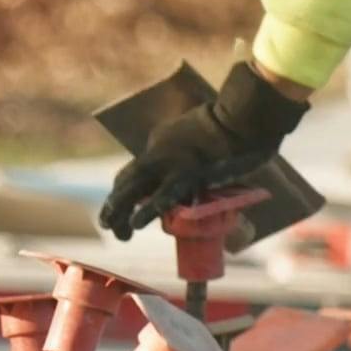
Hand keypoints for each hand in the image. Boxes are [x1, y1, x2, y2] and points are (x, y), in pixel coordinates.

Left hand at [100, 61, 307, 237]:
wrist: (242, 119)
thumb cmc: (228, 127)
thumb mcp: (193, 135)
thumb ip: (183, 153)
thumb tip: (186, 179)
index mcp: (157, 143)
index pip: (132, 172)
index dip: (122, 193)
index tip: (119, 209)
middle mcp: (158, 152)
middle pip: (127, 182)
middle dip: (116, 205)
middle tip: (108, 225)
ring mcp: (171, 163)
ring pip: (136, 189)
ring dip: (122, 211)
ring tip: (116, 231)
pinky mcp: (188, 173)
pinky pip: (165, 195)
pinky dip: (149, 209)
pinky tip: (137, 222)